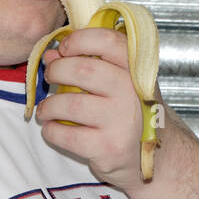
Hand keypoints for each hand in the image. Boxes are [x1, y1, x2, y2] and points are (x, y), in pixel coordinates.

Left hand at [34, 27, 150, 195]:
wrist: (152, 157)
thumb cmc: (128, 114)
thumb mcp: (118, 82)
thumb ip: (87, 63)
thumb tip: (51, 54)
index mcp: (135, 70)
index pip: (107, 41)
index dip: (78, 40)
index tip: (64, 49)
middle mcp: (132, 92)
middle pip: (83, 70)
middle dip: (56, 71)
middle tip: (50, 77)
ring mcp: (122, 121)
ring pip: (71, 104)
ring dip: (49, 106)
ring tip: (46, 109)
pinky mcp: (109, 147)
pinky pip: (67, 135)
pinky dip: (51, 131)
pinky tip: (52, 128)